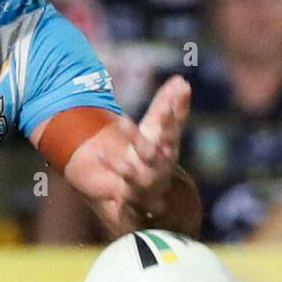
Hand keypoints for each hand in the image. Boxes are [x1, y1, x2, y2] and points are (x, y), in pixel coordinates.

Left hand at [84, 75, 190, 234]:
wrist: (155, 201)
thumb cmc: (157, 158)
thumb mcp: (159, 132)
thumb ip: (167, 106)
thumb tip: (181, 79)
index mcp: (170, 142)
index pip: (178, 120)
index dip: (181, 104)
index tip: (183, 86)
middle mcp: (165, 156)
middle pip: (168, 137)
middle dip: (167, 121)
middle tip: (165, 106)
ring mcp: (152, 172)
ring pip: (146, 153)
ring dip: (134, 137)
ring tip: (123, 120)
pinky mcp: (135, 185)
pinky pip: (124, 173)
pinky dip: (111, 163)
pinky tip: (97, 152)